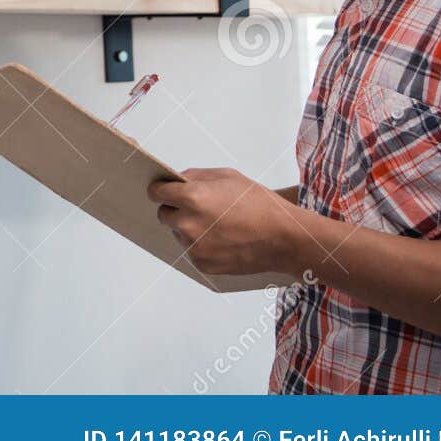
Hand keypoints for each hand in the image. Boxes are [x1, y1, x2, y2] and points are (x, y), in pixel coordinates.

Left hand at [146, 167, 305, 275]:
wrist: (284, 238)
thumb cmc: (259, 203)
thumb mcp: (227, 176)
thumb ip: (196, 176)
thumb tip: (176, 181)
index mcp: (192, 197)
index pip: (156, 193)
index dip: (160, 190)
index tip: (163, 191)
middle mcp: (188, 223)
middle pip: (163, 215)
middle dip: (174, 209)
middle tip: (195, 208)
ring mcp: (194, 246)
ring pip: (178, 234)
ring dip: (188, 228)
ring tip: (216, 224)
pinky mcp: (202, 264)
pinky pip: (191, 251)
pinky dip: (201, 245)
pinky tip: (222, 239)